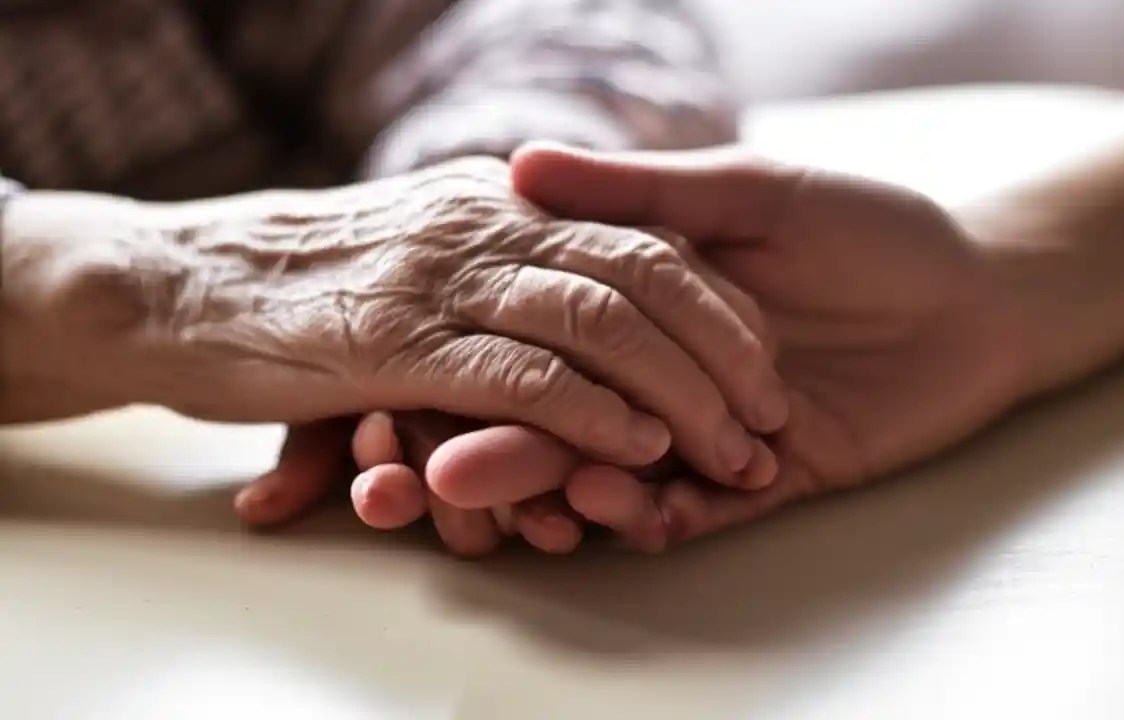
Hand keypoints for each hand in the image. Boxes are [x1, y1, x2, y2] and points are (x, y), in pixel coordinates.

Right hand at [4, 157, 788, 487]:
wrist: (167, 278)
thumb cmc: (303, 267)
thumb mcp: (424, 236)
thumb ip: (509, 241)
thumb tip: (600, 275)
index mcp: (504, 203)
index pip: (642, 241)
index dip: (714, 302)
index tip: (765, 358)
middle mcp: (486, 228)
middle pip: (640, 277)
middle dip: (720, 351)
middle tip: (772, 417)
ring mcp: (441, 281)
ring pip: (593, 321)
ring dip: (674, 389)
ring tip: (733, 447)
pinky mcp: (395, 342)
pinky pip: (514, 374)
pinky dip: (584, 411)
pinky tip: (634, 448)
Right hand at [495, 144, 1034, 547]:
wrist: (982, 291)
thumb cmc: (869, 228)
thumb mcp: (751, 196)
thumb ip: (642, 192)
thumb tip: (519, 162)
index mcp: (649, 302)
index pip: (553, 337)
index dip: (493, 362)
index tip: (432, 381)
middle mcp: (672, 372)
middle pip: (576, 417)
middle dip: (518, 447)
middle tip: (451, 475)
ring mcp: (718, 429)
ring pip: (633, 473)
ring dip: (590, 489)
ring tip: (565, 497)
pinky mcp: (772, 478)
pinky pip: (709, 507)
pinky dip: (671, 515)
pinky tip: (645, 516)